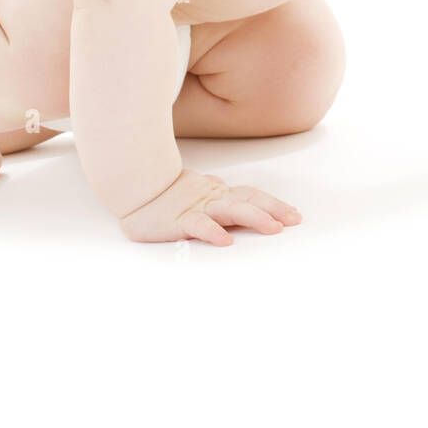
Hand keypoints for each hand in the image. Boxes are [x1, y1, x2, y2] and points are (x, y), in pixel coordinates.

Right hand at [118, 167, 301, 245]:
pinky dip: (213, 232)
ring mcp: (196, 208)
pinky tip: (226, 241)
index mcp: (216, 194)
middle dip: (274, 209)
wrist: (133, 186)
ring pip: (230, 209)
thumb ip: (211, 191)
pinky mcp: (178, 220)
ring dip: (254, 217)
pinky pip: (198, 226)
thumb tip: (224, 188)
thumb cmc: (164, 193)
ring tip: (274, 228)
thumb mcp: (194, 191)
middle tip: (294, 220)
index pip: (250, 195)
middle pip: (249, 200)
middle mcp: (211, 198)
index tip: (293, 215)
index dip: (272, 203)